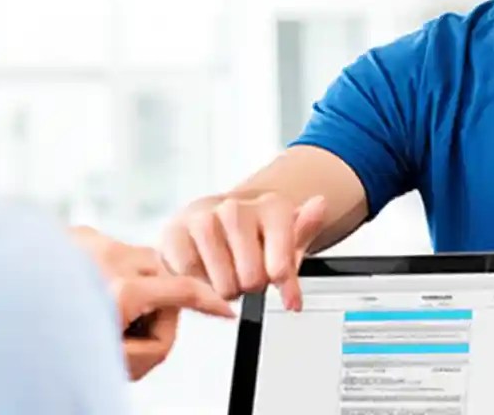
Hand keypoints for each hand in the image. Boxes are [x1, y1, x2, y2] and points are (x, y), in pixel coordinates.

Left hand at [70, 227, 233, 380]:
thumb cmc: (46, 345)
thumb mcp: (113, 361)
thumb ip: (152, 347)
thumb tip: (163, 329)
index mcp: (121, 291)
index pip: (184, 290)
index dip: (210, 303)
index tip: (224, 310)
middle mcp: (108, 257)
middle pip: (160, 275)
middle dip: (155, 301)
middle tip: (128, 333)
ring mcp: (89, 240)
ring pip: (133, 260)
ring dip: (128, 283)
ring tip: (96, 311)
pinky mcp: (72, 232)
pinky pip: (104, 250)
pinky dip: (102, 270)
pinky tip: (80, 292)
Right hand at [160, 193, 327, 309]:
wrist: (215, 219)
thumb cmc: (256, 235)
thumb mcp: (288, 240)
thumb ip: (304, 231)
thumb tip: (319, 204)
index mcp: (271, 207)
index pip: (279, 266)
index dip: (282, 285)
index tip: (283, 289)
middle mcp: (235, 208)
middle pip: (251, 279)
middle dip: (252, 286)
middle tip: (248, 276)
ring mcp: (202, 219)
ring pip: (222, 282)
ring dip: (227, 289)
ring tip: (229, 275)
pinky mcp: (174, 233)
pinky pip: (191, 278)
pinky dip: (200, 284)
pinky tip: (206, 272)